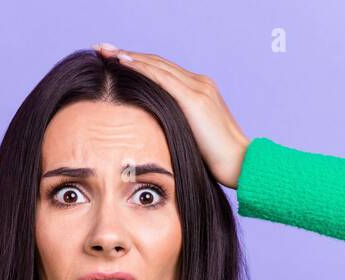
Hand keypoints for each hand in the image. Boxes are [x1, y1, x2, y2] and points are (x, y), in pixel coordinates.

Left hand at [93, 43, 249, 188]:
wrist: (241, 164)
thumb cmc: (217, 161)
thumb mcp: (191, 140)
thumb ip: (175, 129)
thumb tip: (152, 137)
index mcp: (199, 92)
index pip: (163, 72)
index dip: (139, 64)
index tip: (115, 61)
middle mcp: (199, 83)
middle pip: (157, 63)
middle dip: (128, 55)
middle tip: (103, 49)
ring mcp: (198, 88)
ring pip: (157, 65)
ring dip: (128, 56)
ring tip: (105, 51)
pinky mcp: (195, 98)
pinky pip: (162, 77)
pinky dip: (140, 67)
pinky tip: (121, 62)